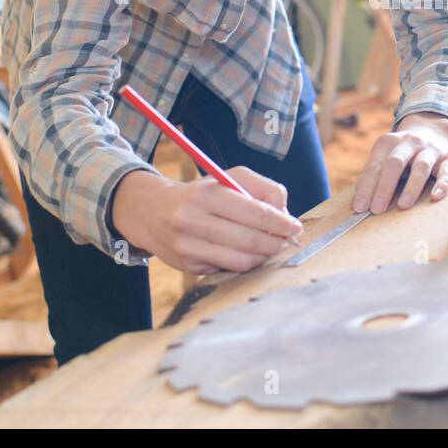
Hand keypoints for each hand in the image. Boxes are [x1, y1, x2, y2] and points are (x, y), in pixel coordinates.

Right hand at [111, 167, 303, 273]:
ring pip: (242, 261)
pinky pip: (228, 269)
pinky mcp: (187, 266)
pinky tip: (248, 254)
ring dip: (264, 257)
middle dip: (276, 242)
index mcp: (208, 194)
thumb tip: (285, 214)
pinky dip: (244, 264)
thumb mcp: (230, 178)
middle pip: (251, 240)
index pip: (256, 213)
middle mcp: (194, 220)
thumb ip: (263, 189)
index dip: (281, 223)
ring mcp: (188, 246)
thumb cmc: (202, 194)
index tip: (295, 227)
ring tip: (270, 248)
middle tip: (287, 241)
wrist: (152, 212)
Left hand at [352, 112, 447, 213]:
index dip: (366, 187)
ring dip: (411, 187)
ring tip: (402, 206)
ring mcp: (430, 149)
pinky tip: (435, 197)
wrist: (432, 131)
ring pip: (421, 166)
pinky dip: (442, 184)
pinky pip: (446, 171)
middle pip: (395, 163)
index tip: (359, 207)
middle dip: (384, 187)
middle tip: (377, 209)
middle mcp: (410, 142)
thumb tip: (360, 201)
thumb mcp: (386, 156)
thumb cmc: (403, 153)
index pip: (375, 165)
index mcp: (389, 142)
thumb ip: (374, 174)